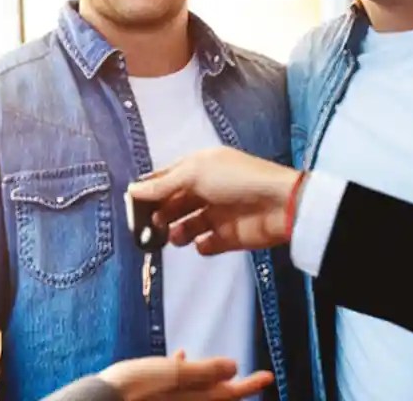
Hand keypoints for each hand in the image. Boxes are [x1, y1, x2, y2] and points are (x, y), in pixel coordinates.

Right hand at [96, 351, 273, 399]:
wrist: (103, 399)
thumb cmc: (137, 387)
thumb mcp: (174, 374)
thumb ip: (204, 371)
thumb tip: (234, 366)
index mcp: (196, 398)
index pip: (231, 393)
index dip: (251, 384)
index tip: (269, 376)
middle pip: (217, 396)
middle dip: (230, 385)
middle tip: (246, 376)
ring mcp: (170, 400)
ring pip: (197, 391)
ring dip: (207, 379)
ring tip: (215, 365)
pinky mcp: (155, 395)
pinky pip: (176, 386)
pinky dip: (182, 374)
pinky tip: (177, 357)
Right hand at [126, 147, 301, 254]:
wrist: (280, 204)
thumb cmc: (236, 179)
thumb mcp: (194, 174)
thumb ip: (163, 185)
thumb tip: (133, 190)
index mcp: (199, 167)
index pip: (167, 178)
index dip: (149, 190)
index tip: (132, 204)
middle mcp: (207, 189)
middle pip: (174, 203)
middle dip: (160, 213)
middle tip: (149, 224)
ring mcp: (218, 213)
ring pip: (187, 225)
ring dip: (176, 231)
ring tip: (174, 236)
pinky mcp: (228, 236)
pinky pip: (207, 244)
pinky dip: (201, 245)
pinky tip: (201, 243)